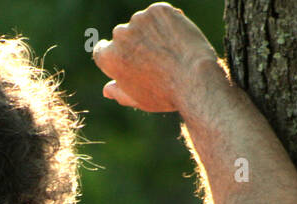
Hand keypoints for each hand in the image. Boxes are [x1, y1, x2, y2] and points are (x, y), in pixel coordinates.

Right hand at [91, 3, 219, 112]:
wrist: (194, 78)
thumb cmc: (164, 94)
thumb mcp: (138, 99)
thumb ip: (118, 92)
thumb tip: (107, 90)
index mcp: (109, 57)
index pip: (102, 49)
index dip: (114, 54)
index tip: (128, 57)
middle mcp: (120, 35)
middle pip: (123, 35)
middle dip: (135, 43)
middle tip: (156, 58)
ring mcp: (139, 20)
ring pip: (142, 23)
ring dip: (152, 32)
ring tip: (169, 51)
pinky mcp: (159, 10)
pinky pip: (160, 14)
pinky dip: (167, 22)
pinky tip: (178, 39)